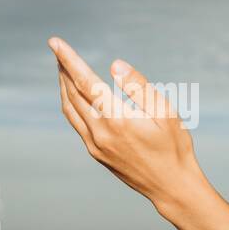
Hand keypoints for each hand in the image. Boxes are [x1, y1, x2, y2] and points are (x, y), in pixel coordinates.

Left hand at [49, 36, 208, 217]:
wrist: (171, 187)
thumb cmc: (174, 146)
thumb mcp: (165, 112)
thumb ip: (139, 87)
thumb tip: (115, 66)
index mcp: (117, 119)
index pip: (85, 82)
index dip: (68, 59)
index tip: (55, 42)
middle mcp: (100, 133)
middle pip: (72, 93)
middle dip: (63, 69)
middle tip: (57, 49)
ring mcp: (95, 145)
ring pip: (70, 109)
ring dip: (64, 86)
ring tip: (62, 69)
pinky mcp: (96, 153)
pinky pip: (77, 122)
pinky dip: (71, 104)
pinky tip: (74, 95)